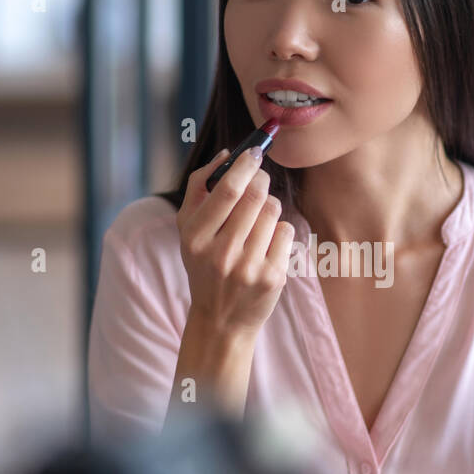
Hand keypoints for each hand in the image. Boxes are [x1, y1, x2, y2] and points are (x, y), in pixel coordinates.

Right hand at [176, 146, 295, 337]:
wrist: (221, 321)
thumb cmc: (204, 266)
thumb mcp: (188, 232)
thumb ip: (199, 189)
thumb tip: (226, 155)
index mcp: (195, 239)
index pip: (228, 192)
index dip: (245, 166)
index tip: (254, 152)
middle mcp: (221, 254)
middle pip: (255, 197)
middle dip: (261, 180)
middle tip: (259, 178)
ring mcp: (249, 268)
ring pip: (273, 211)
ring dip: (269, 205)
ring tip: (258, 218)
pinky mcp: (272, 278)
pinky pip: (285, 231)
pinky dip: (278, 229)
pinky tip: (266, 243)